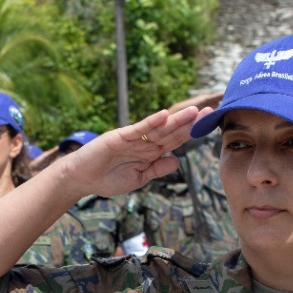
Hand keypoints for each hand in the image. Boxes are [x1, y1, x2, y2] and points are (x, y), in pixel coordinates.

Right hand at [52, 106, 202, 199]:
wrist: (82, 179)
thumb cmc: (108, 180)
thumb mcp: (138, 179)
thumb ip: (157, 169)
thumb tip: (178, 161)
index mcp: (151, 153)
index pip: (175, 141)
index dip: (192, 133)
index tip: (208, 125)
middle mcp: (145, 142)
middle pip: (171, 131)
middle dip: (190, 123)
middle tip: (209, 112)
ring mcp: (133, 138)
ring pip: (159, 128)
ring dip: (176, 120)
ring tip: (193, 112)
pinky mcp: (120, 136)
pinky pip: (139, 129)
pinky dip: (151, 122)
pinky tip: (164, 116)